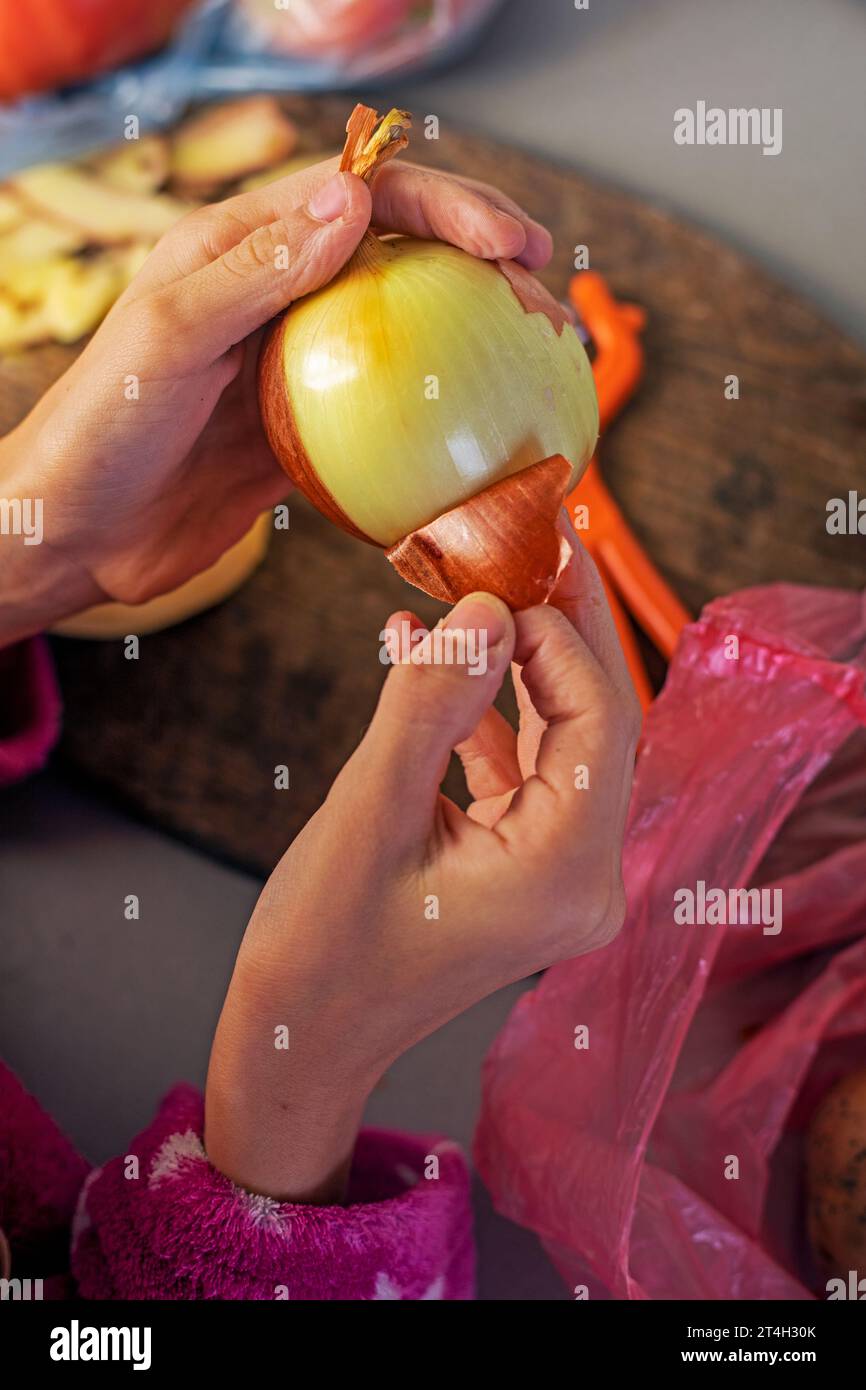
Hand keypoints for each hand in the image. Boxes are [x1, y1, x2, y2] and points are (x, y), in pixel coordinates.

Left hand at [0, 158, 552, 645]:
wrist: (76, 535)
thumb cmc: (102, 430)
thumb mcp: (169, 339)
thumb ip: (257, 270)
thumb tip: (356, 201)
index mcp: (241, 247)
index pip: (363, 198)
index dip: (447, 207)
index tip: (512, 249)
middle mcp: (278, 295)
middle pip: (400, 256)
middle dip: (483, 264)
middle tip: (548, 300)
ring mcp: (298, 365)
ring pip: (406, 331)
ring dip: (474, 338)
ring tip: (540, 359)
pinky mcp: (306, 432)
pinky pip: (388, 411)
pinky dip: (440, 414)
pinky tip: (483, 431)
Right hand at [205, 526, 640, 1201]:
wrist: (301, 1039)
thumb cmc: (322, 949)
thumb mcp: (369, 814)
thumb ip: (431, 704)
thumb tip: (487, 606)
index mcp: (563, 873)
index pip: (600, 723)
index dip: (559, 639)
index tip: (496, 581)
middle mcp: (583, 877)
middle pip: (595, 723)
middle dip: (559, 631)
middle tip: (531, 543)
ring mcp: (556, 874)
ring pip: (558, 738)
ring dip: (514, 664)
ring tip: (470, 586)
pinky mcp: (523, 866)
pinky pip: (519, 769)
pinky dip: (480, 714)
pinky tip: (426, 654)